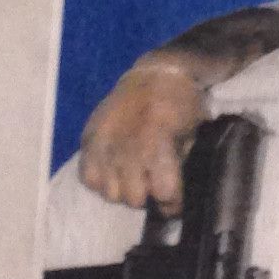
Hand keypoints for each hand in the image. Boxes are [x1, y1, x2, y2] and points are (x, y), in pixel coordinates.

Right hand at [79, 57, 207, 212]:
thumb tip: (169, 192)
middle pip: (134, 199)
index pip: (163, 193)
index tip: (173, 202)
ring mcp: (104, 144)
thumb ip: (178, 163)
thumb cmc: (179, 104)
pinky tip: (112, 170)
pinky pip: (89, 179)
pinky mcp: (88, 141)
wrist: (154, 75)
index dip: (172, 203)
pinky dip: (101, 180)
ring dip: (123, 189)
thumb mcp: (191, 133)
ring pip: (110, 193)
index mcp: (157, 142)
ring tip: (131, 177)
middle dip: (147, 196)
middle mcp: (127, 147)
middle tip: (151, 184)